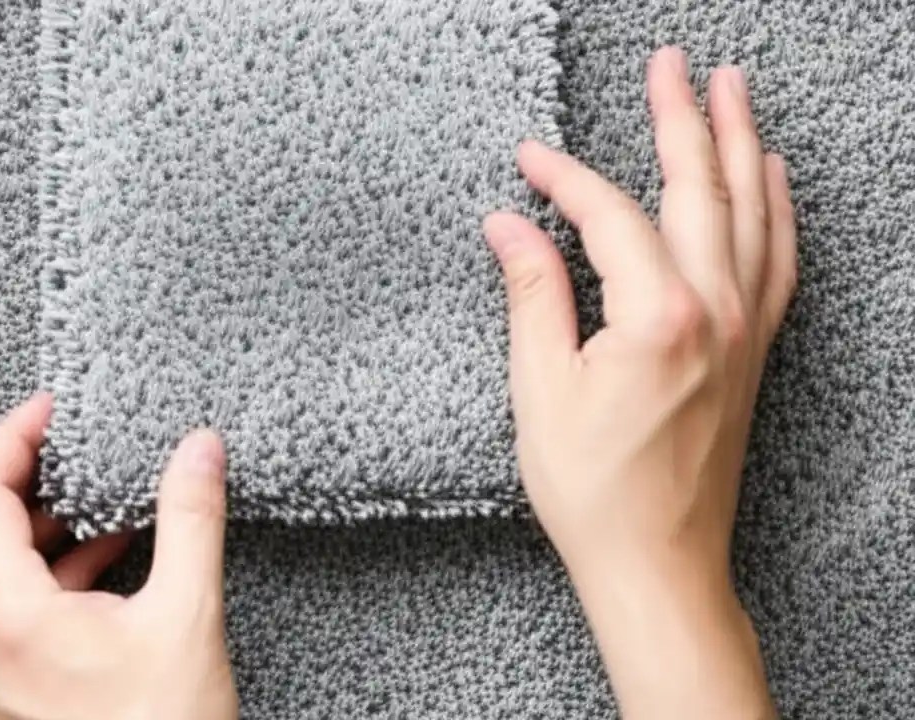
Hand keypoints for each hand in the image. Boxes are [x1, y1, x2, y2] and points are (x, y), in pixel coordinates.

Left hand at [0, 394, 237, 719]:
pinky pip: (10, 602)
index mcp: (9, 617)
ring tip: (89, 490)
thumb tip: (198, 450)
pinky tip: (105, 551)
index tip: (50, 408)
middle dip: (13, 471)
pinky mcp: (12, 683)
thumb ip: (190, 521)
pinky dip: (47, 563)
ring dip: (31, 518)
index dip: (12, 437)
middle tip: (58, 436)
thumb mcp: (187, 615)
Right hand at [484, 47, 794, 718]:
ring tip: (732, 90)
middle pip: (700, 188)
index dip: (564, 178)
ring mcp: (745, 329)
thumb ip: (533, 295)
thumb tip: (510, 226)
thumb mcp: (541, 391)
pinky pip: (779, 260)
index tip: (529, 158)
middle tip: (672, 63)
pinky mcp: (754, 352)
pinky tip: (773, 179)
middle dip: (682, 117)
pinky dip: (778, 210)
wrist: (658, 562)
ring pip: (752, 212)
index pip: (610, 215)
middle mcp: (716, 310)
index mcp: (658, 315)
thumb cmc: (594, 490)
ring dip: (741, 144)